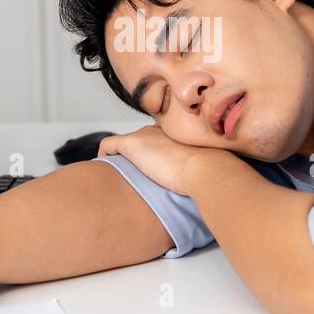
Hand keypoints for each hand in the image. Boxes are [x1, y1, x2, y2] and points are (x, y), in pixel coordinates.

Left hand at [97, 125, 222, 194]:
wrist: (204, 167)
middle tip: (136, 176)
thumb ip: (197, 168)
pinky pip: (108, 145)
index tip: (153, 169)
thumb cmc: (209, 171)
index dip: (153, 154)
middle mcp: (158, 130)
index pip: (158, 140)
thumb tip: (201, 184)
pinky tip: (107, 169)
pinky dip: (105, 155)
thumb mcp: (203, 166)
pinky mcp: (131, 144)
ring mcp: (144, 135)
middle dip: (137, 157)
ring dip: (121, 158)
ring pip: (124, 144)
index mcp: (175, 133)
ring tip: (121, 175)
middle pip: (140, 140)